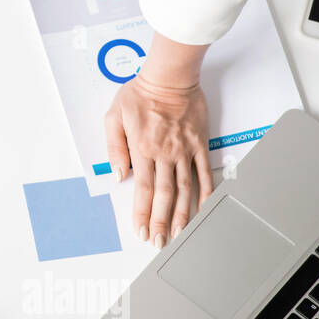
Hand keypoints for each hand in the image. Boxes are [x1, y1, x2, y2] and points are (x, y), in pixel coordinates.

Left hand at [105, 72, 213, 247]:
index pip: (142, 189)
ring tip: (180, 234)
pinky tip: (204, 208)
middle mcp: (164, 154)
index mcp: (142, 149)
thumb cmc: (140, 94)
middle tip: (159, 241)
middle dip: (161, 221)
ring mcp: (184, 150)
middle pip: (163, 195)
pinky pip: (204, 172)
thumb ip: (115, 148)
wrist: (170, 77)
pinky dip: (205, 192)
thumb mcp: (114, 117)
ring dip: (182, 213)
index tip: (141, 230)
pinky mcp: (200, 144)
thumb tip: (119, 174)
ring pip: (184, 189)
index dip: (141, 213)